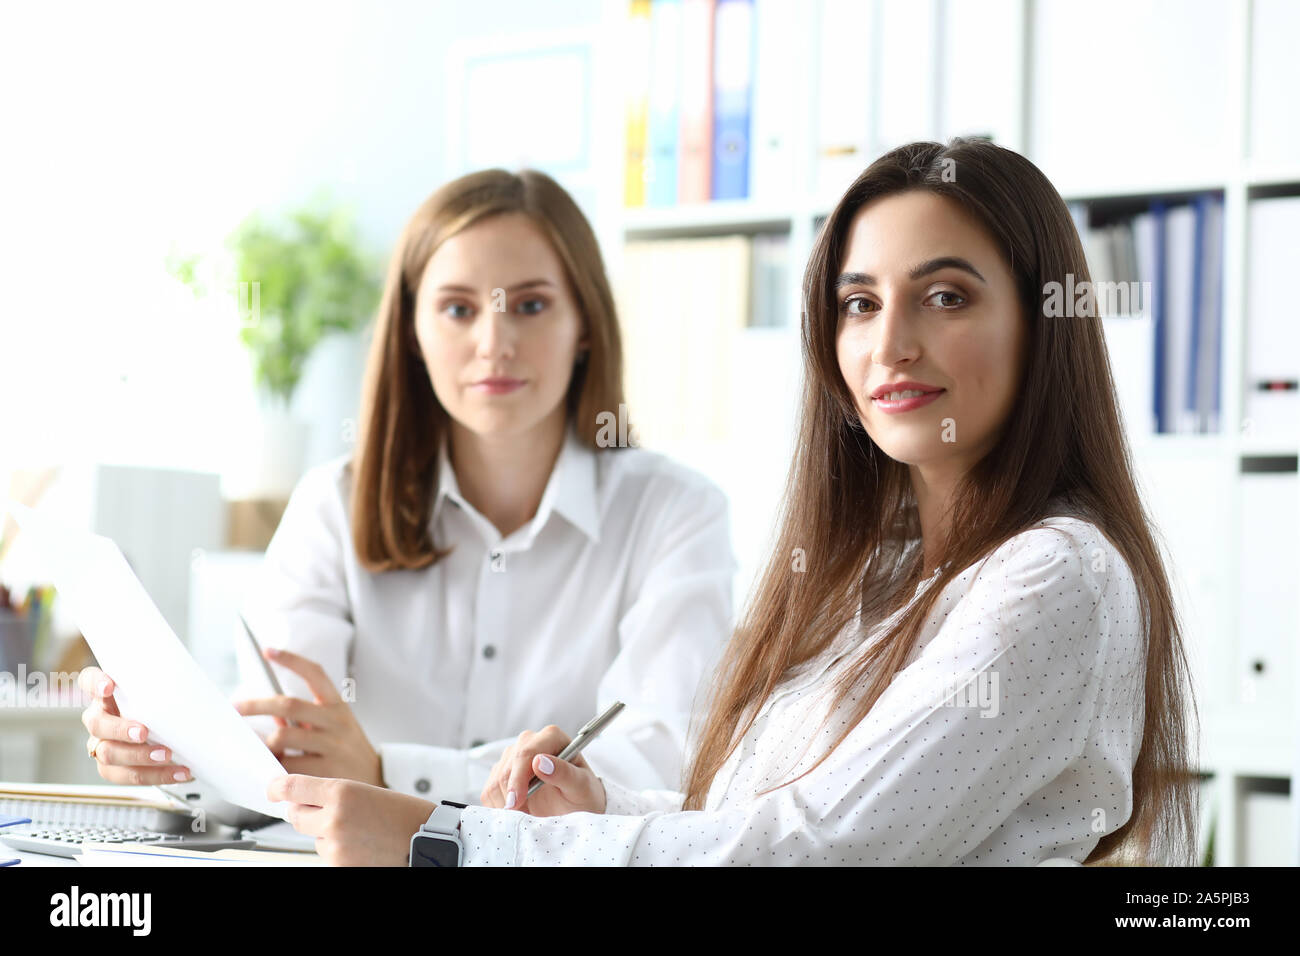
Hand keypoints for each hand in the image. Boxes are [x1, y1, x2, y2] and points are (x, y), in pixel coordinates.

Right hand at [78, 666, 191, 784]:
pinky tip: (178, 772)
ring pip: (108, 754)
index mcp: (106, 694)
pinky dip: (155, 775)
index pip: (88, 680)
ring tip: (167, 755)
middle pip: (97, 724)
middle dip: (120, 730)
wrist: (169, 729)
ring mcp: (102, 744)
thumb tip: (189, 684)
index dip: (94, 683)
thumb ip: (162, 685)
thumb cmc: (162, 704)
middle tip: (143, 732)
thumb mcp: (159, 691)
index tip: (109, 687)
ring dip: (139, 756)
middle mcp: (99, 718)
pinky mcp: (112, 768)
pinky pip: (127, 776)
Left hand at [234, 648, 382, 786]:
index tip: (268, 651)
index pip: (315, 674)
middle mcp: (336, 722)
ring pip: (284, 736)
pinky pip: (290, 766)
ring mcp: (333, 746)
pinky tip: (270, 772)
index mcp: (338, 706)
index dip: (291, 661)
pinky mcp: (328, 771)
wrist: (376, 781)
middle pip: (289, 705)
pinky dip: (274, 767)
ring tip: (256, 750)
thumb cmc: (347, 752)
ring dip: (265, 743)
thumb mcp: (334, 728)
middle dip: (257, 706)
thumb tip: (268, 716)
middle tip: (236, 708)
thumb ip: (304, 721)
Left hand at [269, 774, 433, 865]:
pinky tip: (360, 844)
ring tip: (359, 830)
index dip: (277, 788)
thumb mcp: (366, 791)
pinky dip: (337, 849)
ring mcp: (335, 844)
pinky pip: (325, 853)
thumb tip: (301, 800)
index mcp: (341, 791)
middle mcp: (334, 816)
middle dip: (306, 811)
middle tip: (329, 811)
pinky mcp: (338, 864)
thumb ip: (332, 793)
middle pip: (296, 814)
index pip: (293, 787)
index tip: (272, 789)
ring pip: (313, 836)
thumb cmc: (403, 814)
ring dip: (325, 832)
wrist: (428, 839)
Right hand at [480, 725, 604, 816]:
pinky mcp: (502, 771)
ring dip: (507, 803)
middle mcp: (530, 741)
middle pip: (507, 767)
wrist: (575, 807)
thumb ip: (564, 773)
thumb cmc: (582, 794)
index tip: (517, 803)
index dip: (518, 779)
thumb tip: (540, 762)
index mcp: (552, 737)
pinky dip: (499, 806)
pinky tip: (518, 811)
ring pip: (496, 780)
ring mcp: (513, 755)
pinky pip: (489, 790)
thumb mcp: (581, 787)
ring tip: (528, 812)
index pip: (525, 753)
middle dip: (512, 796)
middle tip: (524, 815)